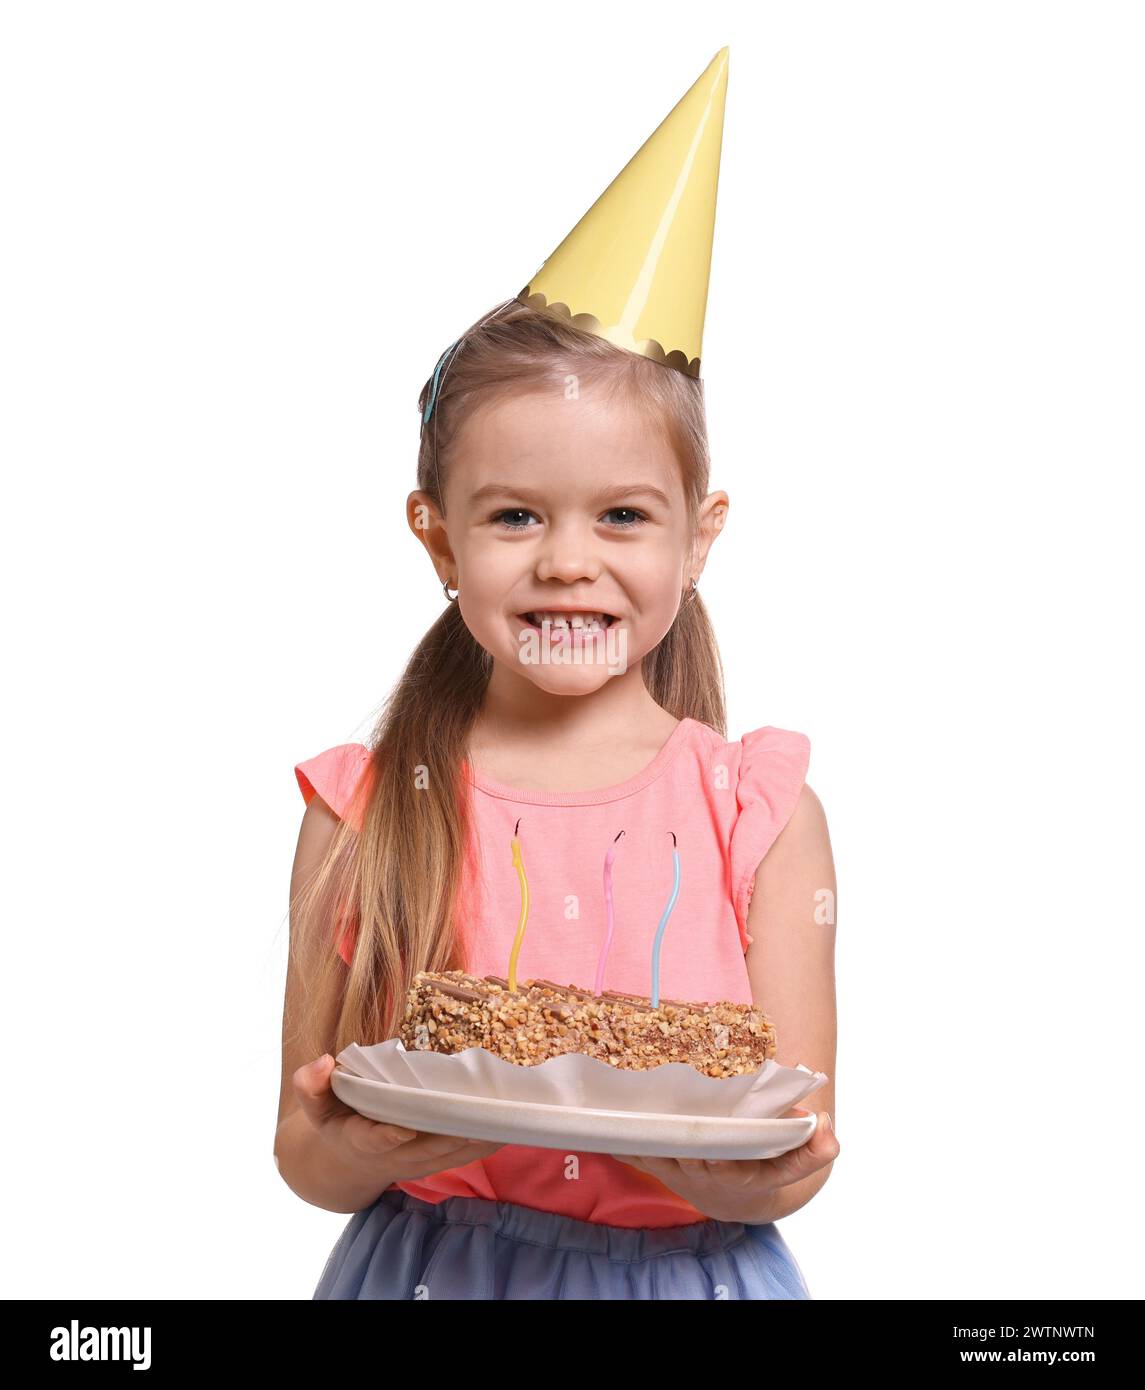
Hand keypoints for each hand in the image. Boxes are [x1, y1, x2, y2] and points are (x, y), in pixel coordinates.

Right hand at [292, 1054, 505, 1183]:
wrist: (347, 1163)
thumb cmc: (335, 1121)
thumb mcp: (315, 1104)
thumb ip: (312, 1085)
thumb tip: (322, 1062)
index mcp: (357, 1138)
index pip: (372, 1140)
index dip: (387, 1136)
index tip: (402, 1128)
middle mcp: (391, 1155)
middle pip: (424, 1150)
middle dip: (450, 1136)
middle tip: (477, 1118)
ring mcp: (416, 1161)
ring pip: (449, 1156)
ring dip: (475, 1142)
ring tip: (504, 1121)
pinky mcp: (434, 1160)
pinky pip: (461, 1155)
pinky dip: (483, 1144)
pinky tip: (509, 1127)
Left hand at [608, 1108, 838, 1223]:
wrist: (740, 1194)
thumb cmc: (767, 1166)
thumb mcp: (794, 1161)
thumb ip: (814, 1149)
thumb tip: (827, 1127)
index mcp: (738, 1172)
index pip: (724, 1163)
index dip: (713, 1151)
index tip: (707, 1141)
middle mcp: (703, 1172)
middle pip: (683, 1152)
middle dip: (669, 1133)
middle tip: (653, 1107)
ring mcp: (677, 1169)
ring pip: (654, 1152)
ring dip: (636, 1133)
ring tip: (616, 1106)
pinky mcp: (658, 1163)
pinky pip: (634, 1153)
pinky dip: (617, 1140)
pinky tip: (595, 1124)